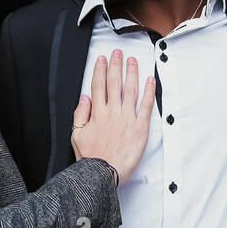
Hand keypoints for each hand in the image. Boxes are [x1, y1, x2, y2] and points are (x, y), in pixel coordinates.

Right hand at [70, 49, 155, 184]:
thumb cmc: (91, 158)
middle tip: (118, 53)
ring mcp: (127, 119)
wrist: (103, 174)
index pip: (98, 86)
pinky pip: (145, 106)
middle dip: (115, 66)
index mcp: (97, 114)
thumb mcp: (77, 136)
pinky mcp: (140, 128)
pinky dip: (148, 92)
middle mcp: (112, 113)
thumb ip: (80, 114)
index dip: (100, 70)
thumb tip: (84, 98)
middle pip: (114, 84)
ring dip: (131, 73)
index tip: (102, 59)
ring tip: (132, 61)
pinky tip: (149, 80)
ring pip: (130, 90)